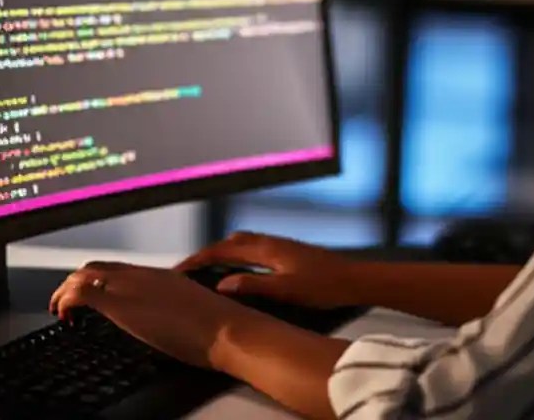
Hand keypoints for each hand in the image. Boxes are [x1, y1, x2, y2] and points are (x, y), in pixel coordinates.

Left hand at [49, 261, 258, 368]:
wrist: (226, 329)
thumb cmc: (219, 328)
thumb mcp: (192, 312)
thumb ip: (173, 310)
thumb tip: (167, 322)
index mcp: (160, 276)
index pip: (118, 269)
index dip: (98, 281)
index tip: (90, 300)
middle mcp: (142, 274)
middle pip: (96, 266)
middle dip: (75, 283)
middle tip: (68, 305)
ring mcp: (131, 285)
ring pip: (83, 273)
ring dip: (66, 291)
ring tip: (61, 310)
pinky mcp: (121, 303)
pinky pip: (81, 292)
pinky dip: (66, 300)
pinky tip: (66, 317)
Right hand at [176, 232, 358, 308]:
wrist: (355, 280)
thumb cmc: (324, 286)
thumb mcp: (287, 290)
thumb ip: (254, 285)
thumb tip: (222, 284)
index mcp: (267, 249)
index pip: (223, 250)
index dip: (198, 259)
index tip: (178, 269)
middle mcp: (271, 242)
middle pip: (230, 242)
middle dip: (206, 253)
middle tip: (188, 269)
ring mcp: (280, 246)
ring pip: (242, 243)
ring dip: (222, 253)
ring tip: (207, 270)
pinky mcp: (288, 253)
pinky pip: (253, 248)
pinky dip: (238, 256)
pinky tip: (240, 271)